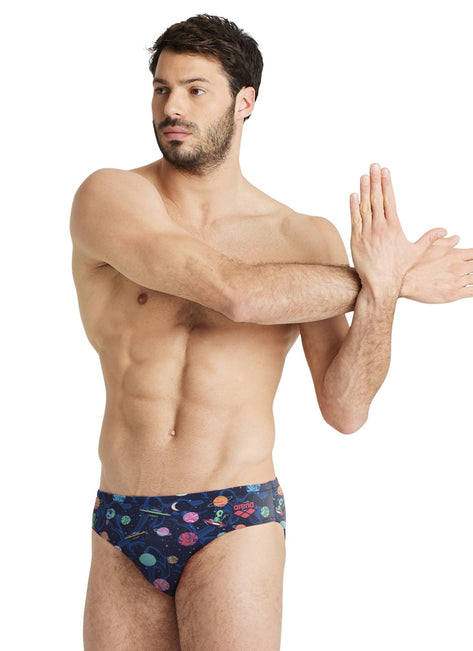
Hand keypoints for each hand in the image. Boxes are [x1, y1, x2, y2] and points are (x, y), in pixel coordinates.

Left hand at [350, 163, 446, 298]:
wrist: (380, 284)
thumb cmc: (398, 269)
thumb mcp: (416, 252)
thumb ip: (429, 239)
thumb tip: (445, 231)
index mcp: (394, 227)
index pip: (390, 200)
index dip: (387, 184)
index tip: (385, 171)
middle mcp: (379, 228)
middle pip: (377, 199)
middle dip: (376, 181)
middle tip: (373, 165)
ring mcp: (366, 233)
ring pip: (364, 207)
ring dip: (364, 190)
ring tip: (364, 175)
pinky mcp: (356, 240)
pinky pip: (354, 220)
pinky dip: (353, 207)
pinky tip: (353, 195)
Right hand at [401, 236, 472, 302]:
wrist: (405, 282)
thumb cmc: (415, 264)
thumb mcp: (429, 247)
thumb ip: (446, 242)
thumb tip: (456, 238)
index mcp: (456, 255)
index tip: (472, 258)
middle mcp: (458, 267)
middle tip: (470, 269)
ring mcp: (457, 281)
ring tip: (469, 277)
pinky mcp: (454, 294)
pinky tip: (472, 288)